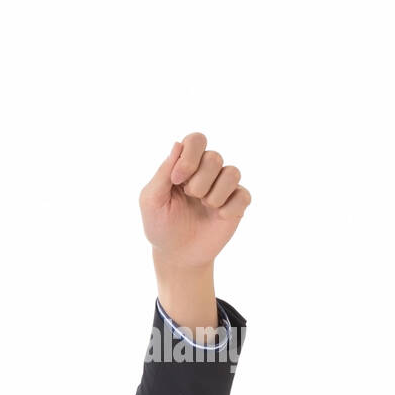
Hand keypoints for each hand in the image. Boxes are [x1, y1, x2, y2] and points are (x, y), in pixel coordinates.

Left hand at [139, 132, 250, 270]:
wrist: (177, 254)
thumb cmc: (160, 225)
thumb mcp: (152, 200)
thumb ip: (163, 172)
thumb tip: (178, 144)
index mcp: (185, 165)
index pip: (196, 140)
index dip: (190, 156)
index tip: (178, 179)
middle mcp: (207, 172)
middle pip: (214, 157)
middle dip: (199, 181)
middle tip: (190, 196)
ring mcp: (224, 187)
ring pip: (232, 173)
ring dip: (214, 194)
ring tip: (204, 206)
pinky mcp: (237, 203)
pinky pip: (243, 195)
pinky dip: (228, 208)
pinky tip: (218, 217)